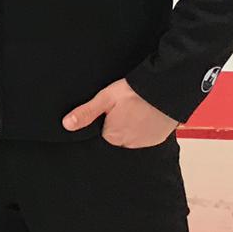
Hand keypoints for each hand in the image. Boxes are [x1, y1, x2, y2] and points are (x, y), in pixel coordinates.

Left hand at [62, 79, 178, 147]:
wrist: (165, 88)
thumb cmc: (135, 92)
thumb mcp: (105, 98)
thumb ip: (86, 113)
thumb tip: (67, 125)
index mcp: (112, 136)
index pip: (102, 133)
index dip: (105, 120)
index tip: (111, 110)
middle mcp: (128, 144)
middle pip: (117, 136)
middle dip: (119, 124)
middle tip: (125, 107)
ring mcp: (145, 143)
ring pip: (132, 136)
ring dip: (133, 127)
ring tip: (137, 109)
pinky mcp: (158, 139)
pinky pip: (147, 136)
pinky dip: (146, 128)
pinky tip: (147, 114)